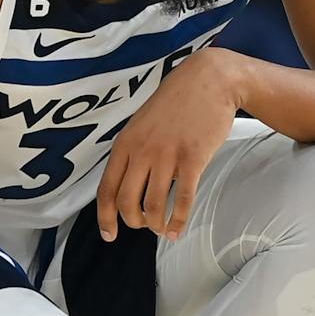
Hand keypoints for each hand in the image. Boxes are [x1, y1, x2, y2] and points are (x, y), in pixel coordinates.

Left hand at [96, 48, 241, 241]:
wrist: (209, 80)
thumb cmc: (176, 103)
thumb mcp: (142, 123)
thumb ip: (133, 151)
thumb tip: (127, 183)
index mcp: (125, 144)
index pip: (106, 189)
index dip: (105, 218)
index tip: (109, 234)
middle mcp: (141, 151)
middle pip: (126, 203)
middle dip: (133, 222)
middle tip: (143, 226)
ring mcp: (166, 155)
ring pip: (152, 206)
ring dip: (156, 225)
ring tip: (162, 229)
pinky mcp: (192, 159)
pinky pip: (181, 200)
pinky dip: (178, 220)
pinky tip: (178, 229)